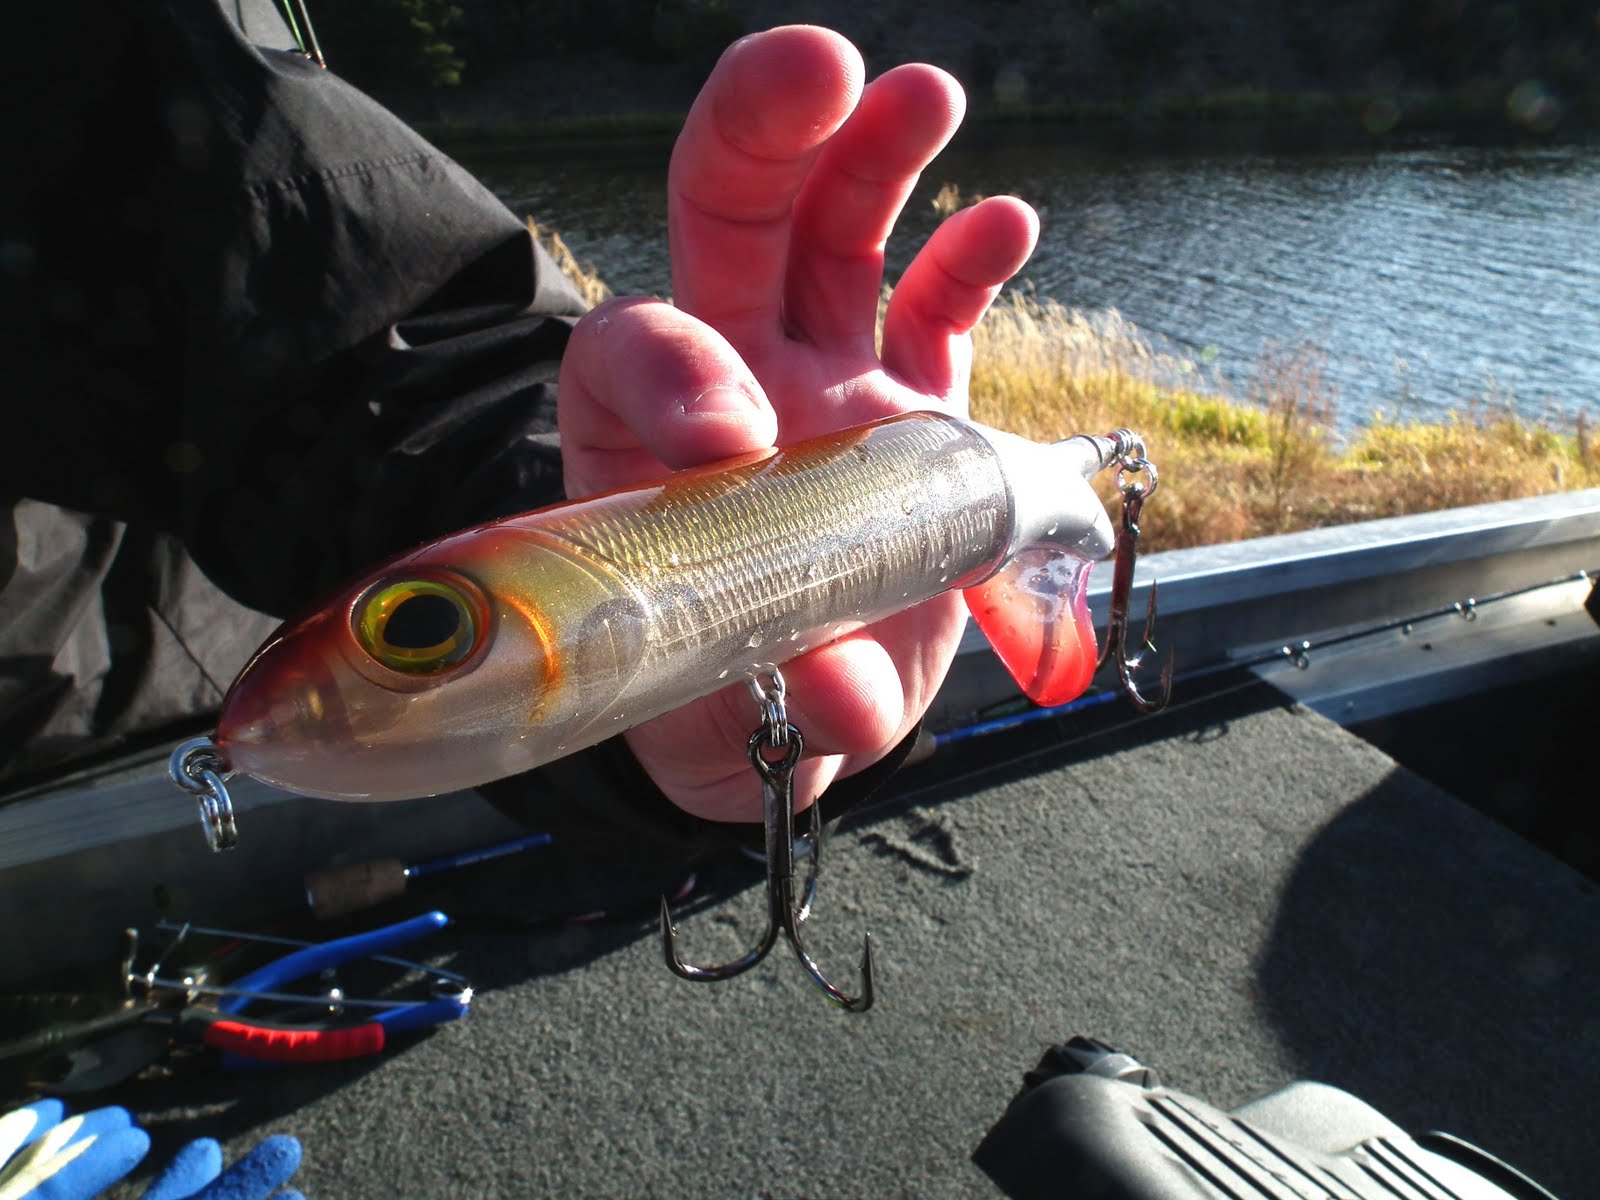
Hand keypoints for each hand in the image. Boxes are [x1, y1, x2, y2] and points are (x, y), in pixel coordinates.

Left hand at [557, 26, 1037, 821]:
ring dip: (874, 158)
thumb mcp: (734, 708)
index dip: (677, 368)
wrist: (793, 712)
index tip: (730, 440)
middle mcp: (736, 382)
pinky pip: (938, 312)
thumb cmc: (726, 694)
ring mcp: (828, 383)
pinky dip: (970, 264)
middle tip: (818, 64)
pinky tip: (1007, 220)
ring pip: (838, 238)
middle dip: (764, 135)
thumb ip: (777, 693)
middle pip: (728, 223)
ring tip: (924, 94)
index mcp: (649, 439)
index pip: (634, 348)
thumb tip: (831, 690)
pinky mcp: (914, 414)